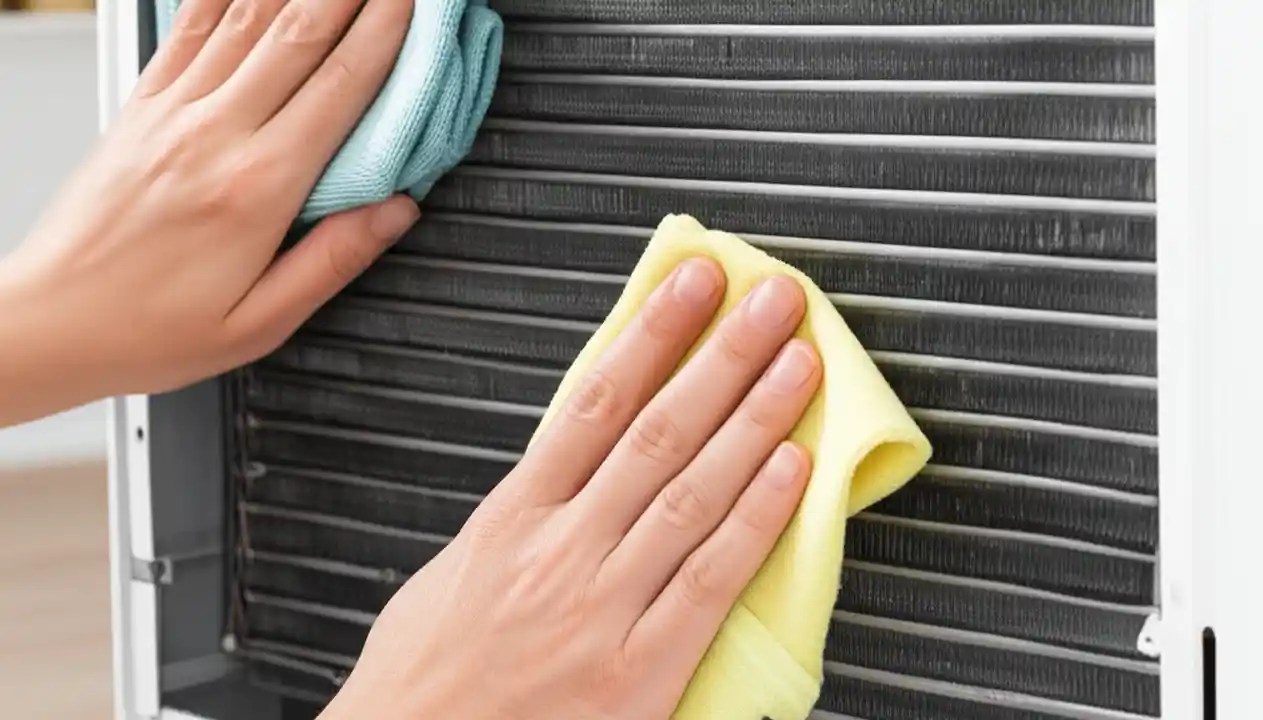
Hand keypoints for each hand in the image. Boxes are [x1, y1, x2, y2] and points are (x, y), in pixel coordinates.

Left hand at [0, 0, 416, 425]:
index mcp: (256, 188)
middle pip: (298, 34)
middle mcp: (214, 135)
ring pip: (247, 18)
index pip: (340, 87)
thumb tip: (396, 212)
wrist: (50, 322)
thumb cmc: (148, 329)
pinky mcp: (141, 105)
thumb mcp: (259, 322)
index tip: (413, 7)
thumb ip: (333, 260)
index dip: (385, 33)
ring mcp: (172, 112)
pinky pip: (188, 27)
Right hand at [322, 260, 822, 719]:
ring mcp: (605, 606)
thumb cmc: (425, 679)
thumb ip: (519, 514)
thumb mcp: (453, 572)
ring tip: (796, 363)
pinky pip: (709, 579)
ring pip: (692, 490)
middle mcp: (563, 550)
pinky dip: (755, 519)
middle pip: (657, 430)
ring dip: (754, 418)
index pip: (595, 402)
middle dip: (720, 355)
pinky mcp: (641, 669)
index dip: (651, 334)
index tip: (690, 286)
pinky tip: (791, 471)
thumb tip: (566, 466)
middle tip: (768, 301)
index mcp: (513, 518)